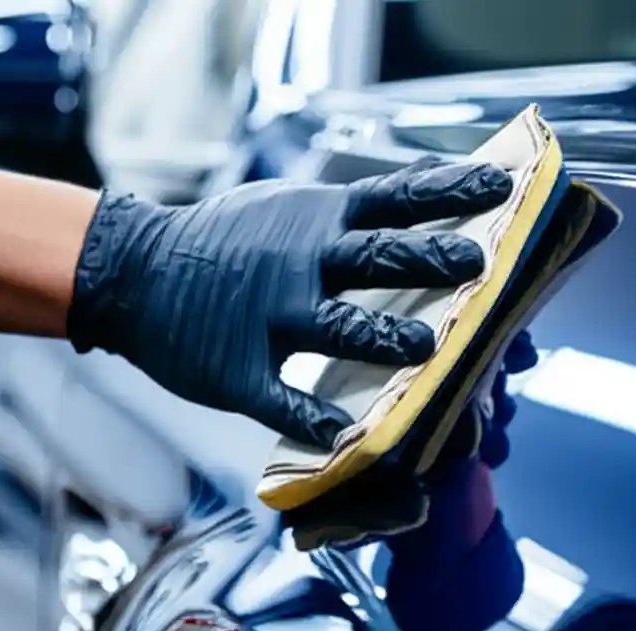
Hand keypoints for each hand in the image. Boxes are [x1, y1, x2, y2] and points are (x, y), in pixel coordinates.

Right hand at [66, 160, 512, 447]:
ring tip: (427, 347)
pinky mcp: (238, 370)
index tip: (500, 187)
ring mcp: (268, 318)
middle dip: (429, 260)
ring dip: (385, 338)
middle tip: (479, 265)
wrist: (135, 271)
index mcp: (317, 220)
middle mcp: (299, 263)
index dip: (450, 192)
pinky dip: (313, 420)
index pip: (396, 198)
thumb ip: (348, 214)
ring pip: (337, 328)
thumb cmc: (226, 241)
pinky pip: (282, 400)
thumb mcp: (287, 208)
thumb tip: (421, 199)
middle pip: (376, 258)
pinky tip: (346, 438)